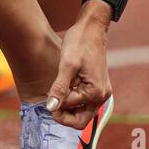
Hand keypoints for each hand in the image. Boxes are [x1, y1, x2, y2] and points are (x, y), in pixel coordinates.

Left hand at [46, 15, 111, 129]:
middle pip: (80, 120)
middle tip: (51, 103)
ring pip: (82, 113)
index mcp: (95, 92)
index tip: (46, 97)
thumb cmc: (80, 42)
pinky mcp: (97, 88)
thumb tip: (51, 108)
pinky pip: (84, 103)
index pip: (71, 111)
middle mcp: (102, 96)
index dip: (56, 107)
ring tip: (57, 92)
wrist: (91, 28)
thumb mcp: (67, 65)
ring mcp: (101, 93)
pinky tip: (64, 88)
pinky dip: (73, 101)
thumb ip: (59, 88)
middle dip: (63, 116)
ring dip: (68, 108)